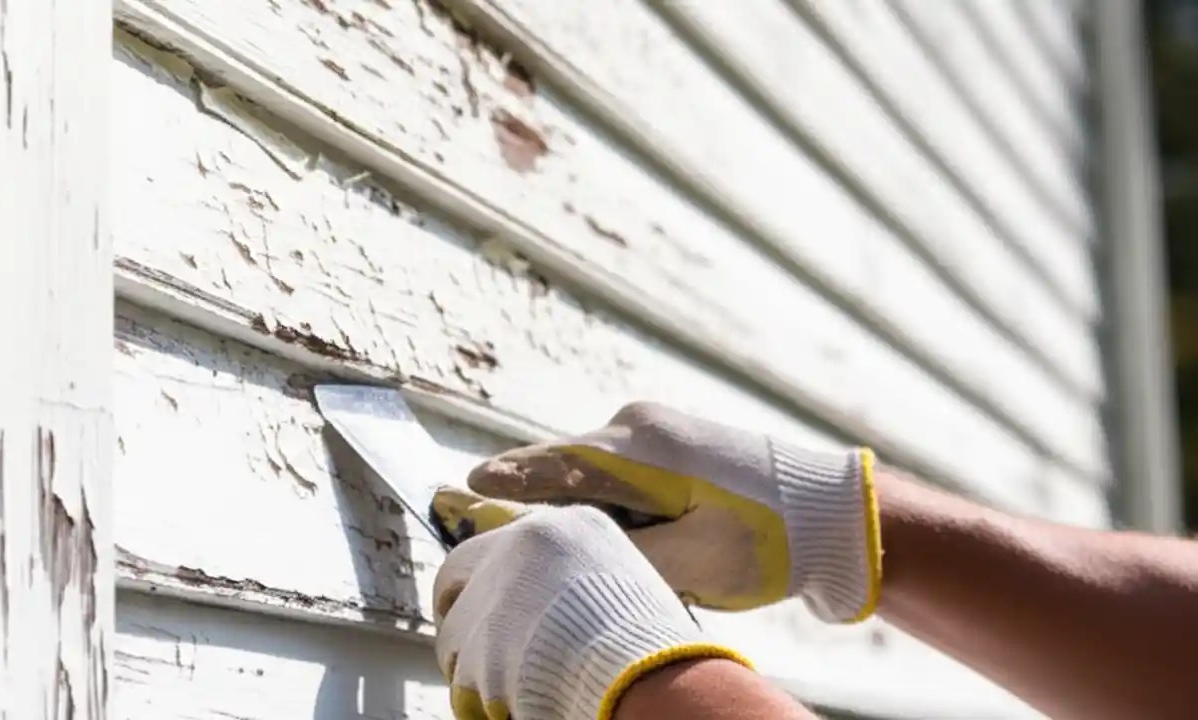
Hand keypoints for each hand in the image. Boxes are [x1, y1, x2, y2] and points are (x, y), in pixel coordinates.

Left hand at [433, 505, 751, 719]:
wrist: (651, 677)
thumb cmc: (654, 646)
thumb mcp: (622, 584)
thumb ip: (573, 581)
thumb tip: (544, 611)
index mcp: (566, 527)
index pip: (501, 545)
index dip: (490, 585)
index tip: (492, 613)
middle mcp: (524, 543)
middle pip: (455, 574)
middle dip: (456, 615)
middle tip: (464, 653)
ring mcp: (498, 590)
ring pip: (454, 636)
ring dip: (474, 668)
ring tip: (511, 691)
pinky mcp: (480, 642)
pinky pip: (462, 685)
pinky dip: (481, 704)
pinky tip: (514, 709)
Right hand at [460, 402, 881, 622]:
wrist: (831, 512)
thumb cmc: (766, 539)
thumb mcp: (690, 561)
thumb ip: (618, 550)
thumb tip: (561, 544)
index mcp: (641, 449)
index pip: (553, 464)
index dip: (504, 479)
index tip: (461, 485)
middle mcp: (639, 427)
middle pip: (564, 464)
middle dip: (531, 496)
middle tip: (486, 516)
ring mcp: (655, 429)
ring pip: (589, 470)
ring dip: (574, 503)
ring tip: (565, 538)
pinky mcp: (670, 442)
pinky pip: (615, 468)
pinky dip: (601, 498)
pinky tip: (608, 529)